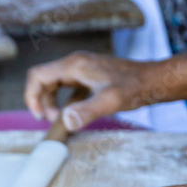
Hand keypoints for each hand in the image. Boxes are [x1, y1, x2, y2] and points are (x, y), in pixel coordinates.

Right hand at [24, 52, 155, 130]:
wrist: (155, 80)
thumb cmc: (135, 88)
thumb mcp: (111, 101)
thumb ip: (87, 111)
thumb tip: (65, 122)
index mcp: (74, 65)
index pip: (37, 76)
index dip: (31, 97)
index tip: (41, 117)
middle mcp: (75, 63)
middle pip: (43, 80)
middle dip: (42, 103)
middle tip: (54, 121)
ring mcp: (82, 68)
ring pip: (54, 84)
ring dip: (52, 103)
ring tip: (63, 119)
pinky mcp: (90, 76)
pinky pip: (67, 87)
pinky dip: (65, 101)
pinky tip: (75, 114)